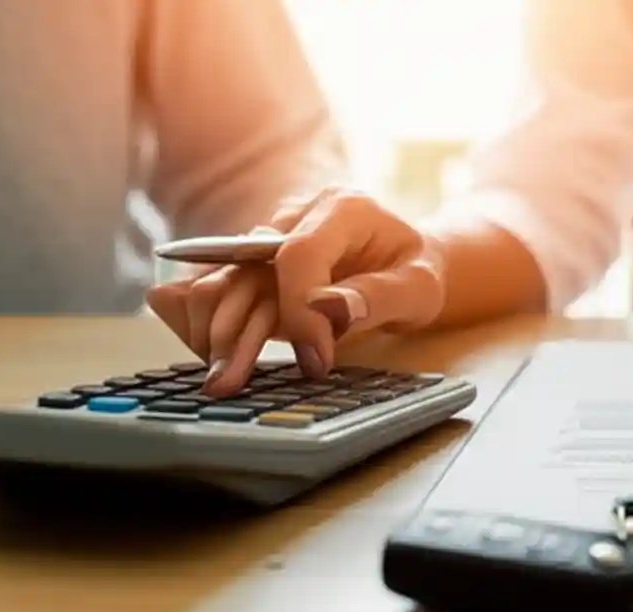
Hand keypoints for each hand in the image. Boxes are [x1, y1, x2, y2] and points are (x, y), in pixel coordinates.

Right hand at [146, 188, 447, 396]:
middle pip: (248, 269)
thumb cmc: (416, 274)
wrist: (405, 265)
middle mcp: (297, 217)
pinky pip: (224, 295)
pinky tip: (212, 361)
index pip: (299, 254)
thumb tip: (328, 310)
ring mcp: (271, 242)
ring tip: (217, 381)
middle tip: (228, 382)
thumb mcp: (420, 288)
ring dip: (215, 333)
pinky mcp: (258, 270)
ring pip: (226, 283)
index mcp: (343, 209)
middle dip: (234, 329)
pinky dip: (213, 328)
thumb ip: (379, 296)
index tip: (314, 360)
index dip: (298, 309)